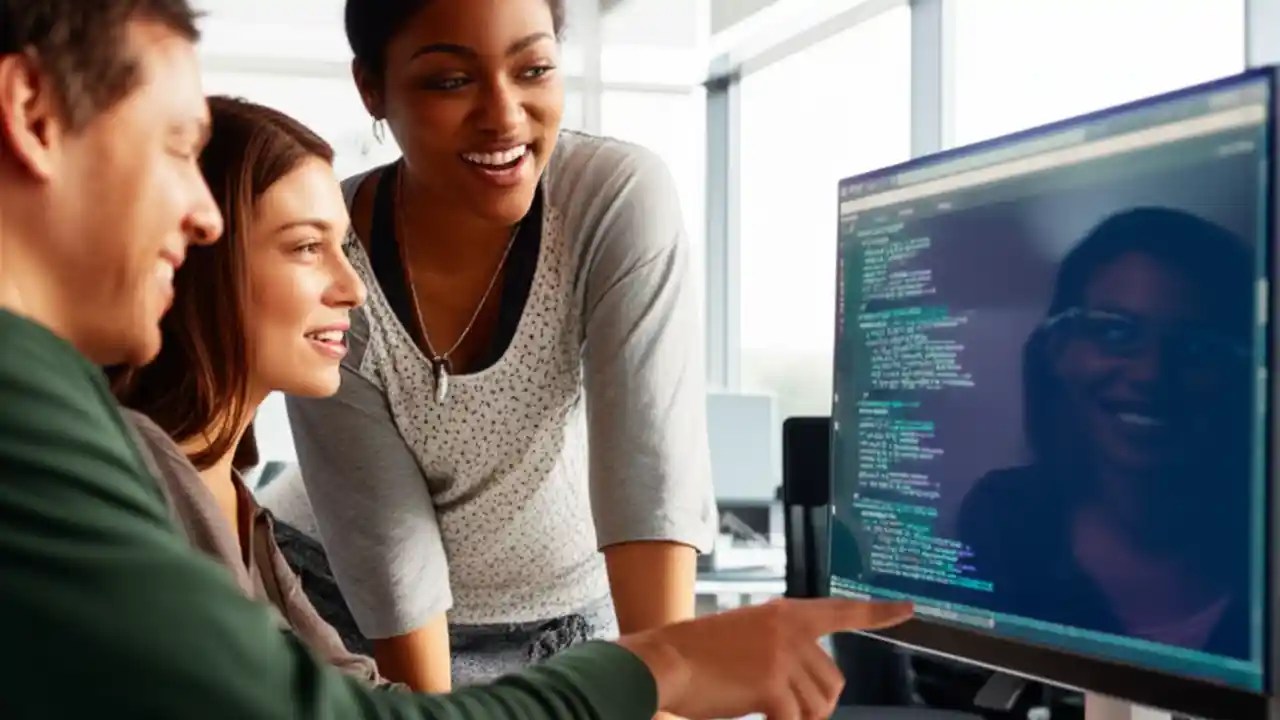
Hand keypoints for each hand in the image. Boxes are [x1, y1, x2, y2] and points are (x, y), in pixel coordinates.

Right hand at [617, 598, 912, 719]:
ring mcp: (783, 655)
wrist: (664, 663)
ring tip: (763, 711)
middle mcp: (790, 629)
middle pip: (833, 681)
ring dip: (796, 719)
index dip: (879, 612)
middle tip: (781, 710)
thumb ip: (781, 650)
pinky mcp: (773, 683)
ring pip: (818, 706)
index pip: (842, 610)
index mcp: (785, 614)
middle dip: (814, 706)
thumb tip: (815, 688)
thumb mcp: (745, 638)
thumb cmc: (696, 657)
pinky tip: (755, 715)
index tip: (908, 608)